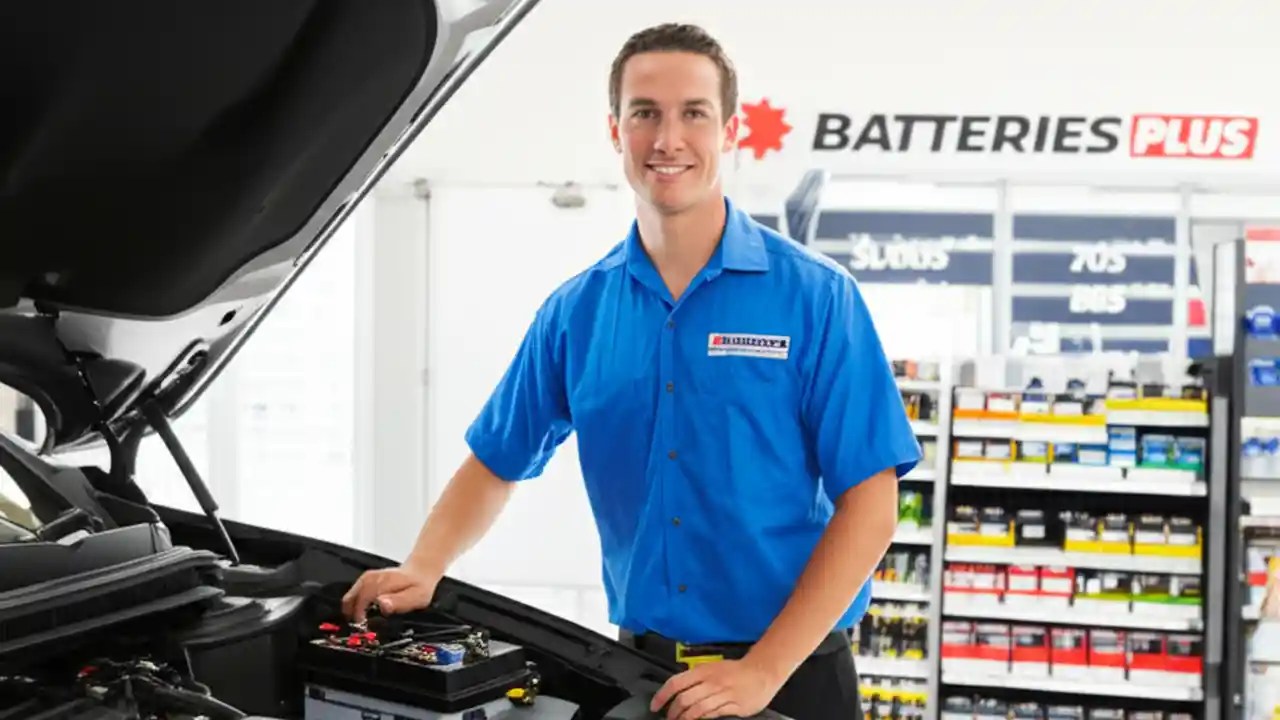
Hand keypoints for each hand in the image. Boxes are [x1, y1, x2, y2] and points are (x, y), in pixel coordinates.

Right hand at [341, 565, 440, 622]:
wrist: (420, 572)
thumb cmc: (418, 587)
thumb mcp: (416, 597)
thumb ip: (399, 602)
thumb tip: (382, 605)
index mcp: (385, 582)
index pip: (365, 597)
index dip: (360, 612)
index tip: (361, 623)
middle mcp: (374, 577)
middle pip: (355, 595)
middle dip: (352, 611)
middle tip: (355, 626)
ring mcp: (369, 576)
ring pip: (352, 592)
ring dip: (350, 607)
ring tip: (353, 620)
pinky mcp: (367, 578)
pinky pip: (355, 590)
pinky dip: (353, 602)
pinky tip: (355, 611)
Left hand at [650, 658, 783, 719]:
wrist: (762, 671)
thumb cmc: (735, 670)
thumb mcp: (712, 667)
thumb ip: (696, 678)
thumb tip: (679, 690)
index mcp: (703, 670)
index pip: (676, 683)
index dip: (662, 696)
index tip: (655, 705)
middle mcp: (711, 682)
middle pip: (685, 699)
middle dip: (673, 712)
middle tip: (668, 717)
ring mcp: (722, 695)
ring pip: (697, 710)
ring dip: (685, 718)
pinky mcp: (734, 706)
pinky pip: (713, 714)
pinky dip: (702, 718)